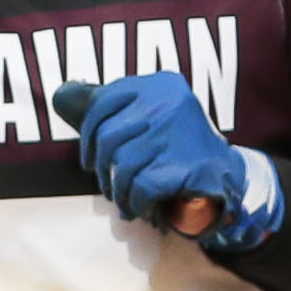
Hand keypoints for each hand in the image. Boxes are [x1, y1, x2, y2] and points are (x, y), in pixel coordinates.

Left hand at [72, 71, 275, 243]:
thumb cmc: (176, 147)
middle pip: (108, 138)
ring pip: (121, 166)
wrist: (229, 177)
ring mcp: (177, 134)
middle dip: (102, 168)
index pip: (101, 101)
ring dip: (118, 190)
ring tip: (127, 197)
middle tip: (109, 183)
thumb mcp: (149, 115)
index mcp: (159, 84)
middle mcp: (169, 103)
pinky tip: (143, 206)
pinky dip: (136, 202)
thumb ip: (112, 108)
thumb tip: (61, 96)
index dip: (88, 134)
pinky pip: (139, 187)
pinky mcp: (184, 166)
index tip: (91, 157)